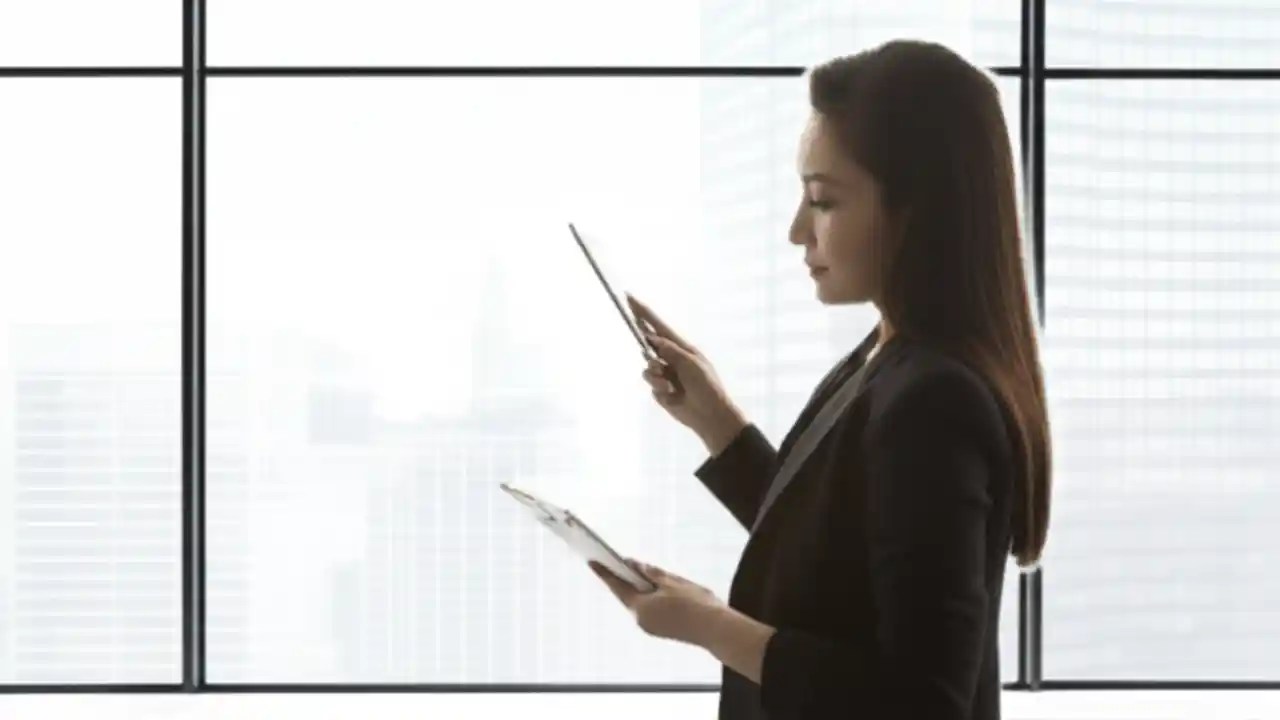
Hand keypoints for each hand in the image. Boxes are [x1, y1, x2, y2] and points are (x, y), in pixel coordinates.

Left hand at [589, 558, 726, 647]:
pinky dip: (649, 598)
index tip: (592, 562)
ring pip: (641, 603)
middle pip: (628, 595)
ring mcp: (652, 628)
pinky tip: (655, 588)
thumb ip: (652, 573)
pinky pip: (650, 610)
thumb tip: (637, 566)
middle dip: (625, 579)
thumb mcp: (672, 582)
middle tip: (617, 562)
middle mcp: (642, 621)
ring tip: (638, 571)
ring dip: (639, 588)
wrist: (717, 630)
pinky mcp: (662, 630)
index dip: (605, 573)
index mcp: (640, 608)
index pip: (617, 587)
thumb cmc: (695, 604)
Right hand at [625, 293, 747, 452]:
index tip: (629, 298)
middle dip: (645, 346)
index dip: (643, 312)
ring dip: (655, 374)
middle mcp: (670, 358)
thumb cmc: (706, 386)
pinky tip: (671, 394)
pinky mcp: (659, 389)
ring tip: (669, 383)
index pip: (658, 326)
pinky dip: (659, 387)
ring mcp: (664, 373)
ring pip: (647, 366)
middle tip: (643, 344)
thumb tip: (653, 338)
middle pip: (648, 344)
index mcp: (681, 347)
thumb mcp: (691, 363)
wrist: (710, 415)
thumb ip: (670, 350)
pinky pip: (650, 383)